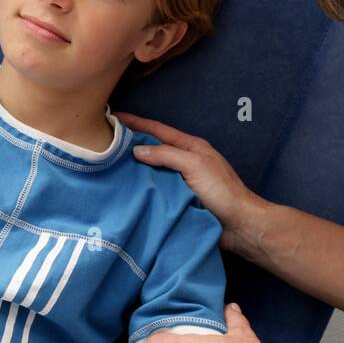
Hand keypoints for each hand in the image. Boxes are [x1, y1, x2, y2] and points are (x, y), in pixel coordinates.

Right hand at [115, 112, 267, 255]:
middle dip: (130, 144)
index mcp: (191, 148)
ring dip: (132, 168)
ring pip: (151, 171)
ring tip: (107, 166)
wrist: (240, 226)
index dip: (136, 122)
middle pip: (152, 149)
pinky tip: (124, 191)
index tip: (113, 116)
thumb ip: (167, 155)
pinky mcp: (176, 202)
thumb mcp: (195, 165)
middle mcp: (184, 162)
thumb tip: (137, 150)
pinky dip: (140, 189)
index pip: (158, 130)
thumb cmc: (223, 192)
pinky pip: (154, 191)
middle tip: (103, 142)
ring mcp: (180, 183)